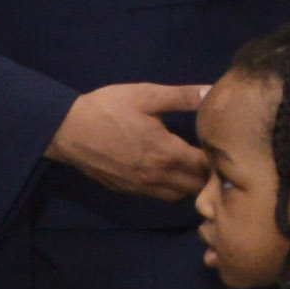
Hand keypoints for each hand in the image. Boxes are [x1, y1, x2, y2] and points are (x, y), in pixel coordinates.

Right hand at [50, 81, 208, 200]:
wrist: (68, 130)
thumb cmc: (108, 109)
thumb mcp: (146, 95)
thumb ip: (182, 96)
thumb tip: (212, 92)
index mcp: (167, 153)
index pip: (205, 165)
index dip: (217, 157)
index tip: (220, 146)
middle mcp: (157, 176)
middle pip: (195, 187)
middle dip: (207, 175)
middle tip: (211, 157)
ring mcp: (141, 187)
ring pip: (178, 196)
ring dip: (189, 185)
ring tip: (192, 167)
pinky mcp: (127, 190)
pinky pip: (158, 197)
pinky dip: (170, 189)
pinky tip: (168, 172)